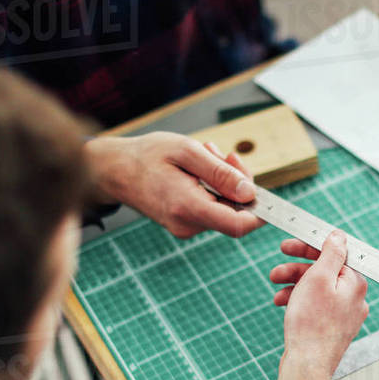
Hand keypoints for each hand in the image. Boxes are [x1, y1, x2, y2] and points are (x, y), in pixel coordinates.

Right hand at [85, 133, 264, 237]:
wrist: (114, 170)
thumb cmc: (146, 156)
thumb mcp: (187, 152)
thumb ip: (220, 173)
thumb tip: (250, 192)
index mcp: (188, 207)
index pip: (238, 225)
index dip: (260, 212)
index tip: (265, 192)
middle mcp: (188, 224)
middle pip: (235, 213)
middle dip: (238, 182)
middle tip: (224, 154)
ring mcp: (186, 227)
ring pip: (225, 208)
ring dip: (224, 181)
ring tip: (205, 154)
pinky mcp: (185, 223)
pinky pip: (212, 208)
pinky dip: (213, 187)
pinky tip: (198, 168)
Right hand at [269, 231, 368, 374]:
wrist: (307, 365)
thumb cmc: (312, 324)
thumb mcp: (318, 278)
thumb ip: (331, 253)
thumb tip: (339, 235)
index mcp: (355, 282)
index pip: (334, 254)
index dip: (309, 247)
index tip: (289, 245)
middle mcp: (354, 298)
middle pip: (324, 271)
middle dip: (296, 268)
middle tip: (275, 270)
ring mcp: (344, 314)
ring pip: (317, 289)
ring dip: (294, 284)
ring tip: (275, 287)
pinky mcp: (332, 327)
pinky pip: (315, 305)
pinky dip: (298, 301)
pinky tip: (282, 303)